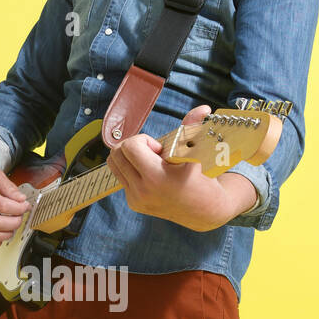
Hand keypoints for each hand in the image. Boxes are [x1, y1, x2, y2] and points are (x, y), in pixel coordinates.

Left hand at [106, 105, 258, 230]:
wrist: (204, 211)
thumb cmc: (202, 178)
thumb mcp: (198, 153)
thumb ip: (193, 128)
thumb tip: (202, 108)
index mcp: (156, 178)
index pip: (130, 146)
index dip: (144, 140)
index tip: (159, 148)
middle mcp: (142, 191)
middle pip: (116, 153)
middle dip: (133, 146)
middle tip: (153, 152)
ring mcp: (136, 199)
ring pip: (113, 165)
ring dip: (129, 156)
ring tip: (149, 160)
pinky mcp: (134, 204)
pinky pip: (121, 177)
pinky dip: (132, 169)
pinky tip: (151, 174)